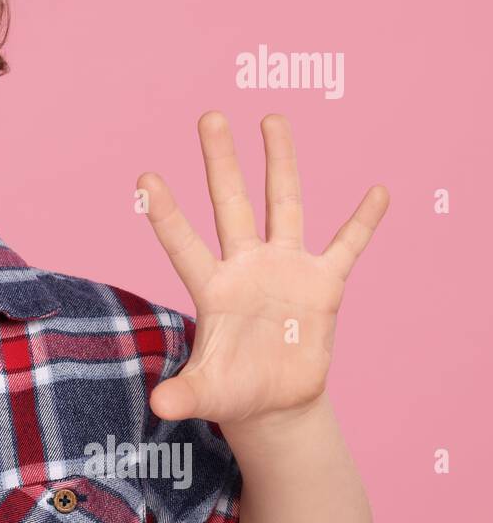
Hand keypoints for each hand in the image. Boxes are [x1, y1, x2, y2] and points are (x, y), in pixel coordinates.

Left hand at [137, 111, 387, 426]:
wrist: (272, 401)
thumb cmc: (231, 391)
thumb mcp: (206, 393)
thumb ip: (183, 394)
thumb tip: (158, 407)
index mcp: (212, 287)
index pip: (183, 243)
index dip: (165, 214)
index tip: (144, 176)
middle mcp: (245, 266)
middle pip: (231, 204)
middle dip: (220, 162)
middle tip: (208, 116)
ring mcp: (285, 269)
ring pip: (283, 205)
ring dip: (280, 164)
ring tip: (271, 118)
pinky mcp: (323, 284)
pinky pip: (347, 246)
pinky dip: (363, 221)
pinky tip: (377, 190)